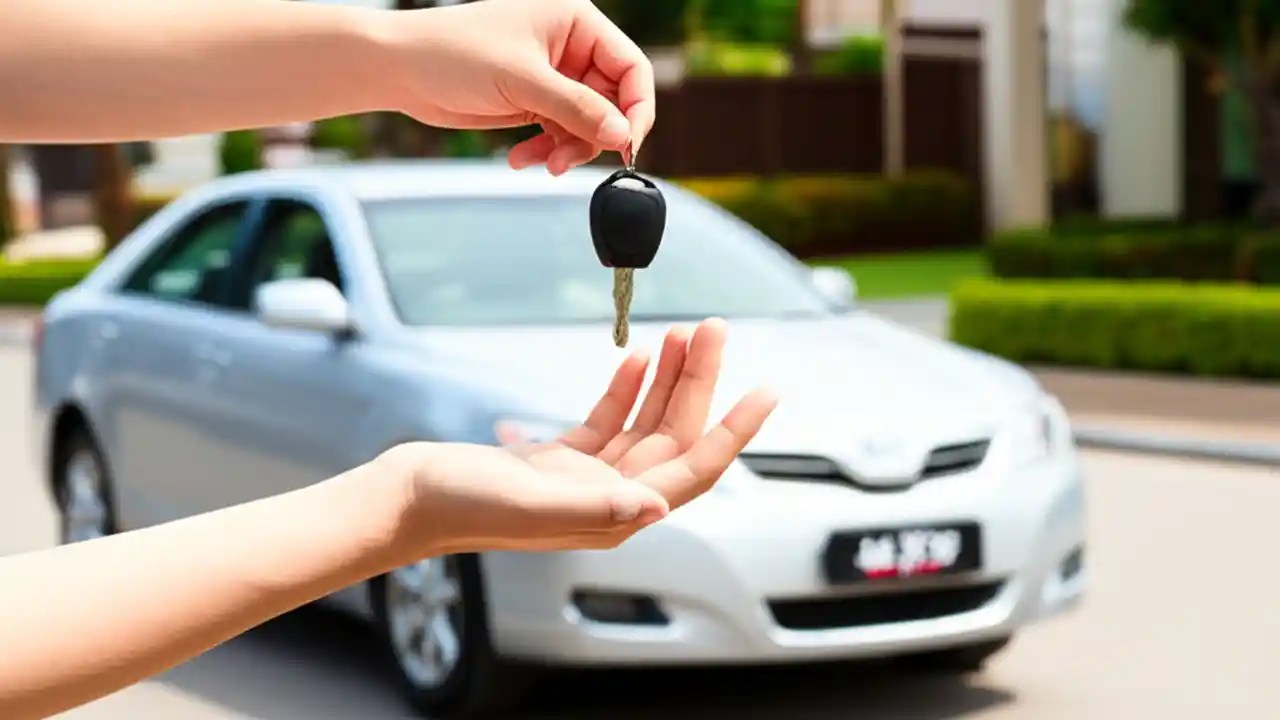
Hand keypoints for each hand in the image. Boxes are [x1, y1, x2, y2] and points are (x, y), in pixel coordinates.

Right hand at [378, 319, 776, 558]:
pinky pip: (606, 421)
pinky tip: (638, 355)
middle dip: (699, 381)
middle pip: (672, 435)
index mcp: (611, 516)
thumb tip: (661, 508)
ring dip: (667, 378)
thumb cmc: (458, 505)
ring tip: (684, 331)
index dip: (733, 431)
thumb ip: (595, 506)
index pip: (692, 470)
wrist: (402, 500)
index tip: (767, 390)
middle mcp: (606, 501)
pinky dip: (625, 388)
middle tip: (716, 326)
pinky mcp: (555, 462)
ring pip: (643, 423)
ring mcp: (582, 480)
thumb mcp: (528, 501)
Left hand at [385, 0, 654, 174]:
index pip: (630, 67)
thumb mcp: (522, 81)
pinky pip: (558, 133)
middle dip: (593, 135)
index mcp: (575, 21)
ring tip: (543, 163)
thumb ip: (577, 108)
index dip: (635, 108)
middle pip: (610, 102)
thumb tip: (623, 135)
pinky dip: (545, 150)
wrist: (399, 70)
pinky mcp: (532, 101)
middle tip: (568, 161)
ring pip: (586, 124)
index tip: (627, 143)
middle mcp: (569, 47)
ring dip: (568, 148)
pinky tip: (519, 158)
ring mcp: (552, 76)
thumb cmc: (453, 54)